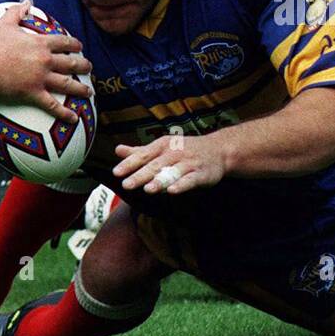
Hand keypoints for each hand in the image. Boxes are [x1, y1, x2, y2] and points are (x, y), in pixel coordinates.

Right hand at [0, 0, 92, 124]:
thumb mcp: (4, 24)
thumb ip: (16, 12)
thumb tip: (25, 1)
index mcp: (40, 43)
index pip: (64, 42)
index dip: (74, 44)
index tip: (80, 47)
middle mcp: (44, 60)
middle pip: (71, 63)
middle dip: (84, 66)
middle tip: (90, 68)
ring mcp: (40, 77)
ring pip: (67, 84)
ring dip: (81, 89)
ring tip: (89, 92)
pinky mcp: (33, 93)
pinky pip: (53, 105)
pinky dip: (65, 114)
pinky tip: (74, 118)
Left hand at [112, 132, 226, 194]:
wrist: (218, 150)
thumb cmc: (185, 150)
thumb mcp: (162, 147)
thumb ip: (140, 151)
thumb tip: (118, 150)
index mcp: (163, 145)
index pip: (143, 155)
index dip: (130, 164)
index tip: (116, 172)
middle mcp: (175, 152)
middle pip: (155, 165)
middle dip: (140, 175)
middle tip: (126, 184)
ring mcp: (189, 163)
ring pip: (172, 173)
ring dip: (160, 181)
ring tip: (148, 190)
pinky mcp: (201, 174)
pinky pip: (190, 180)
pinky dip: (182, 185)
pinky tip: (172, 191)